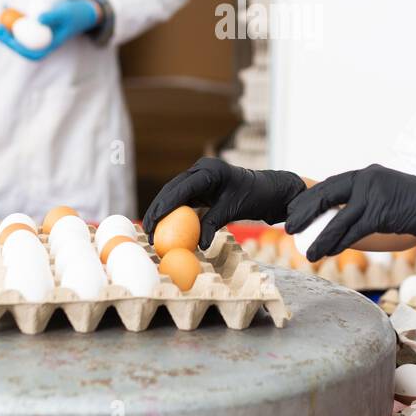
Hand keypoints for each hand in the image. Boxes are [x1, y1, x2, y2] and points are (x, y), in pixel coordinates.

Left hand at [0, 0, 100, 60]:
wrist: (82, 11)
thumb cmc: (75, 14)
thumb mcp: (65, 15)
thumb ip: (53, 17)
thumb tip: (38, 19)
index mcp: (47, 47)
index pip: (26, 52)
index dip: (12, 45)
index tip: (3, 36)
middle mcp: (39, 44)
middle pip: (17, 43)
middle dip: (2, 34)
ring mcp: (36, 35)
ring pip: (16, 32)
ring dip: (5, 22)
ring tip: (0, 8)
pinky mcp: (34, 25)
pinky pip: (20, 22)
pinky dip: (13, 14)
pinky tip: (5, 4)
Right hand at [143, 157, 306, 247]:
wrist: (268, 189)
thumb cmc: (254, 196)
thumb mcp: (233, 210)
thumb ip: (214, 224)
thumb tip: (198, 245)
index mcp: (210, 171)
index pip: (182, 187)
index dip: (165, 205)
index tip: (154, 222)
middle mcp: (202, 169)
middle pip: (172, 189)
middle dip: (158, 209)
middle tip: (147, 230)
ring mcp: (200, 176)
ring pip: (174, 193)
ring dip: (163, 211)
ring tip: (151, 232)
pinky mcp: (201, 185)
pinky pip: (183, 198)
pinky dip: (174, 212)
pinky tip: (165, 227)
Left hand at [285, 163, 415, 260]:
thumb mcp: (387, 195)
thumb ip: (367, 201)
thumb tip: (346, 217)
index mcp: (366, 174)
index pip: (330, 184)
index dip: (310, 198)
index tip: (295, 210)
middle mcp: (366, 179)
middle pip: (325, 194)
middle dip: (304, 212)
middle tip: (289, 227)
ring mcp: (373, 194)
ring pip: (336, 218)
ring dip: (318, 237)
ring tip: (305, 251)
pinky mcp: (380, 212)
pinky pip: (351, 231)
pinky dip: (335, 243)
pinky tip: (325, 252)